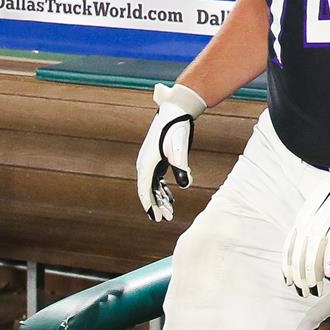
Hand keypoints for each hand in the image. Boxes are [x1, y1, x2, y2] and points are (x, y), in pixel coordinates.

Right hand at [137, 82, 205, 221]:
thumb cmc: (177, 128)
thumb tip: (185, 185)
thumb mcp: (180, 148)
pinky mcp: (157, 158)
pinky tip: (170, 197)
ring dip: (160, 198)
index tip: (154, 217)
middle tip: (164, 219)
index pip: (144, 189)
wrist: (175, 110)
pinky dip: (162, 189)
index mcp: (147, 163)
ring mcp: (150, 160)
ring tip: (169, 212)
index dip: (149, 205)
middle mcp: (145, 163)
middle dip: (155, 205)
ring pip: (152, 185)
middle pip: (148, 189)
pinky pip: (157, 178)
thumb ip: (181, 166)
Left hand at [282, 136, 329, 293]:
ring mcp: (328, 220)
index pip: (290, 246)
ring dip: (314, 274)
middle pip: (300, 254)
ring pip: (315, 253)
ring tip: (315, 288)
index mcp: (304, 215)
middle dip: (300, 276)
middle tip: (303, 291)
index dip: (287, 266)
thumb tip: (315, 248)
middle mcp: (312, 219)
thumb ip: (315, 225)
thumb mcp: (321, 206)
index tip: (288, 281)